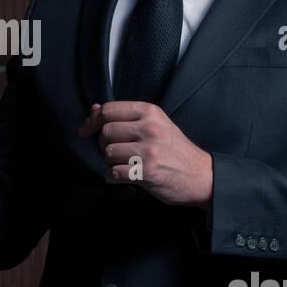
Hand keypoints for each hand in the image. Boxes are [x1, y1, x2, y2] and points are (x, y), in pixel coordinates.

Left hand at [78, 101, 212, 206]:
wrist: (201, 175)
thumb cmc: (176, 150)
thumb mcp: (156, 124)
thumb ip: (126, 117)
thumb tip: (94, 109)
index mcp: (150, 112)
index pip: (108, 110)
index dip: (91, 120)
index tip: (85, 130)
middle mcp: (149, 129)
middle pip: (105, 132)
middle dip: (104, 144)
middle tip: (116, 151)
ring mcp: (148, 151)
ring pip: (107, 153)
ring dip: (110, 162)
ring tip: (125, 164)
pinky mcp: (146, 172)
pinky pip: (113, 173)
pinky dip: (112, 177)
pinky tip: (123, 176)